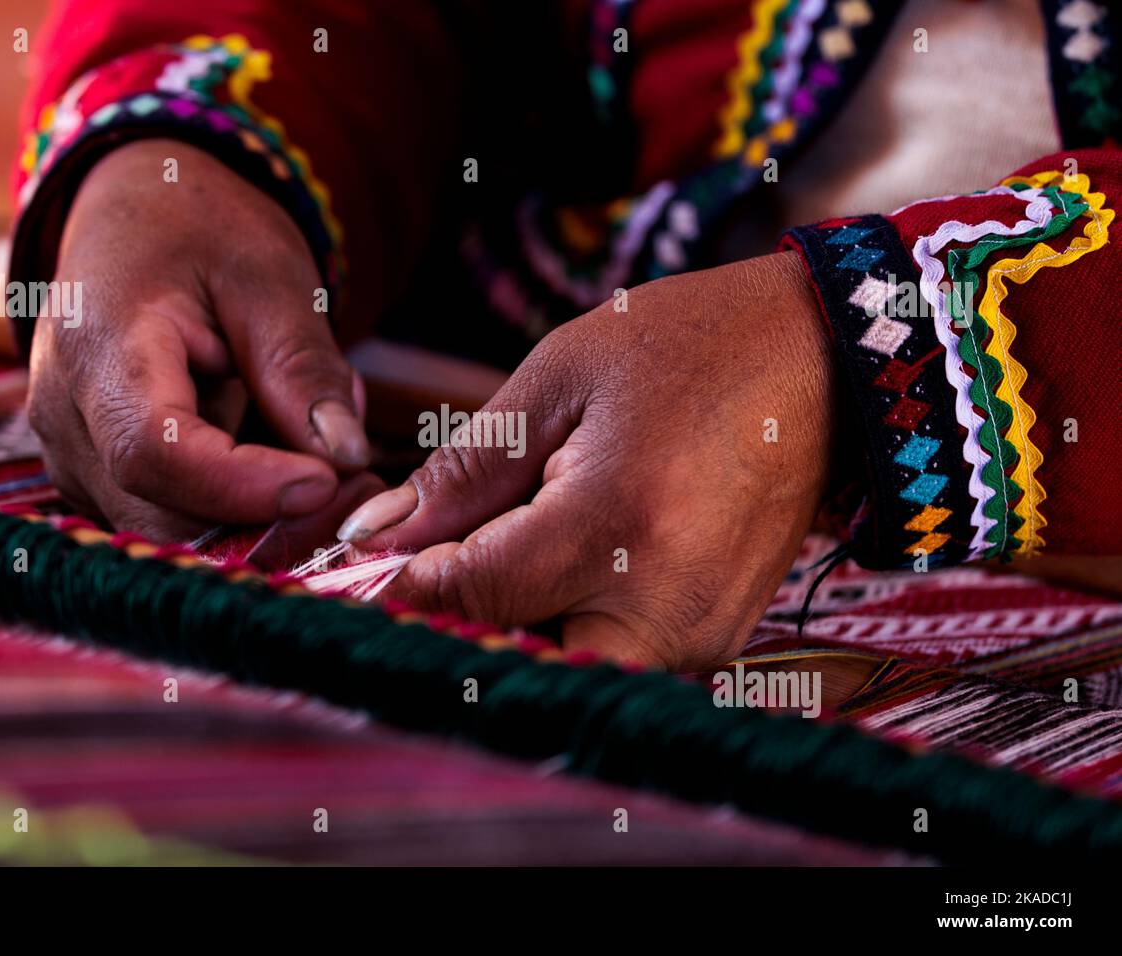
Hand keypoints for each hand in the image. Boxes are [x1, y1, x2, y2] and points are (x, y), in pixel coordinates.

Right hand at [27, 139, 368, 538]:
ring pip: (168, 525)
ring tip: (321, 455)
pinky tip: (279, 459)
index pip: (156, 449)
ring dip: (254, 512)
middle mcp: (65, 413)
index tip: (325, 481)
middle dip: (264, 514)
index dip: (243, 483)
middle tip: (356, 484)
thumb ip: (301, 369)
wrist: (136, 212)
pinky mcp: (96, 474)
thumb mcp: (269, 278)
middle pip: (161, 509)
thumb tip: (343, 458)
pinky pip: (167, 514)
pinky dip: (233, 505)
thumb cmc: (199, 231)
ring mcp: (71, 452)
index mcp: (100, 346)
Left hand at [338, 252, 833, 669]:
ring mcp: (702, 633)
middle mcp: (666, 602)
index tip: (374, 559)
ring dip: (519, 620)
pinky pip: (613, 656)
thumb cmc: (683, 348)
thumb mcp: (557, 381)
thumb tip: (372, 540)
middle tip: (442, 558)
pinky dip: (571, 619)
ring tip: (517, 541)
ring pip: (563, 666)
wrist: (821, 359)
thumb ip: (463, 473)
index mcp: (617, 523)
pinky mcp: (719, 640)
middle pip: (516, 656)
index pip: (475, 596)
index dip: (411, 582)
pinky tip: (571, 558)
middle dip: (465, 618)